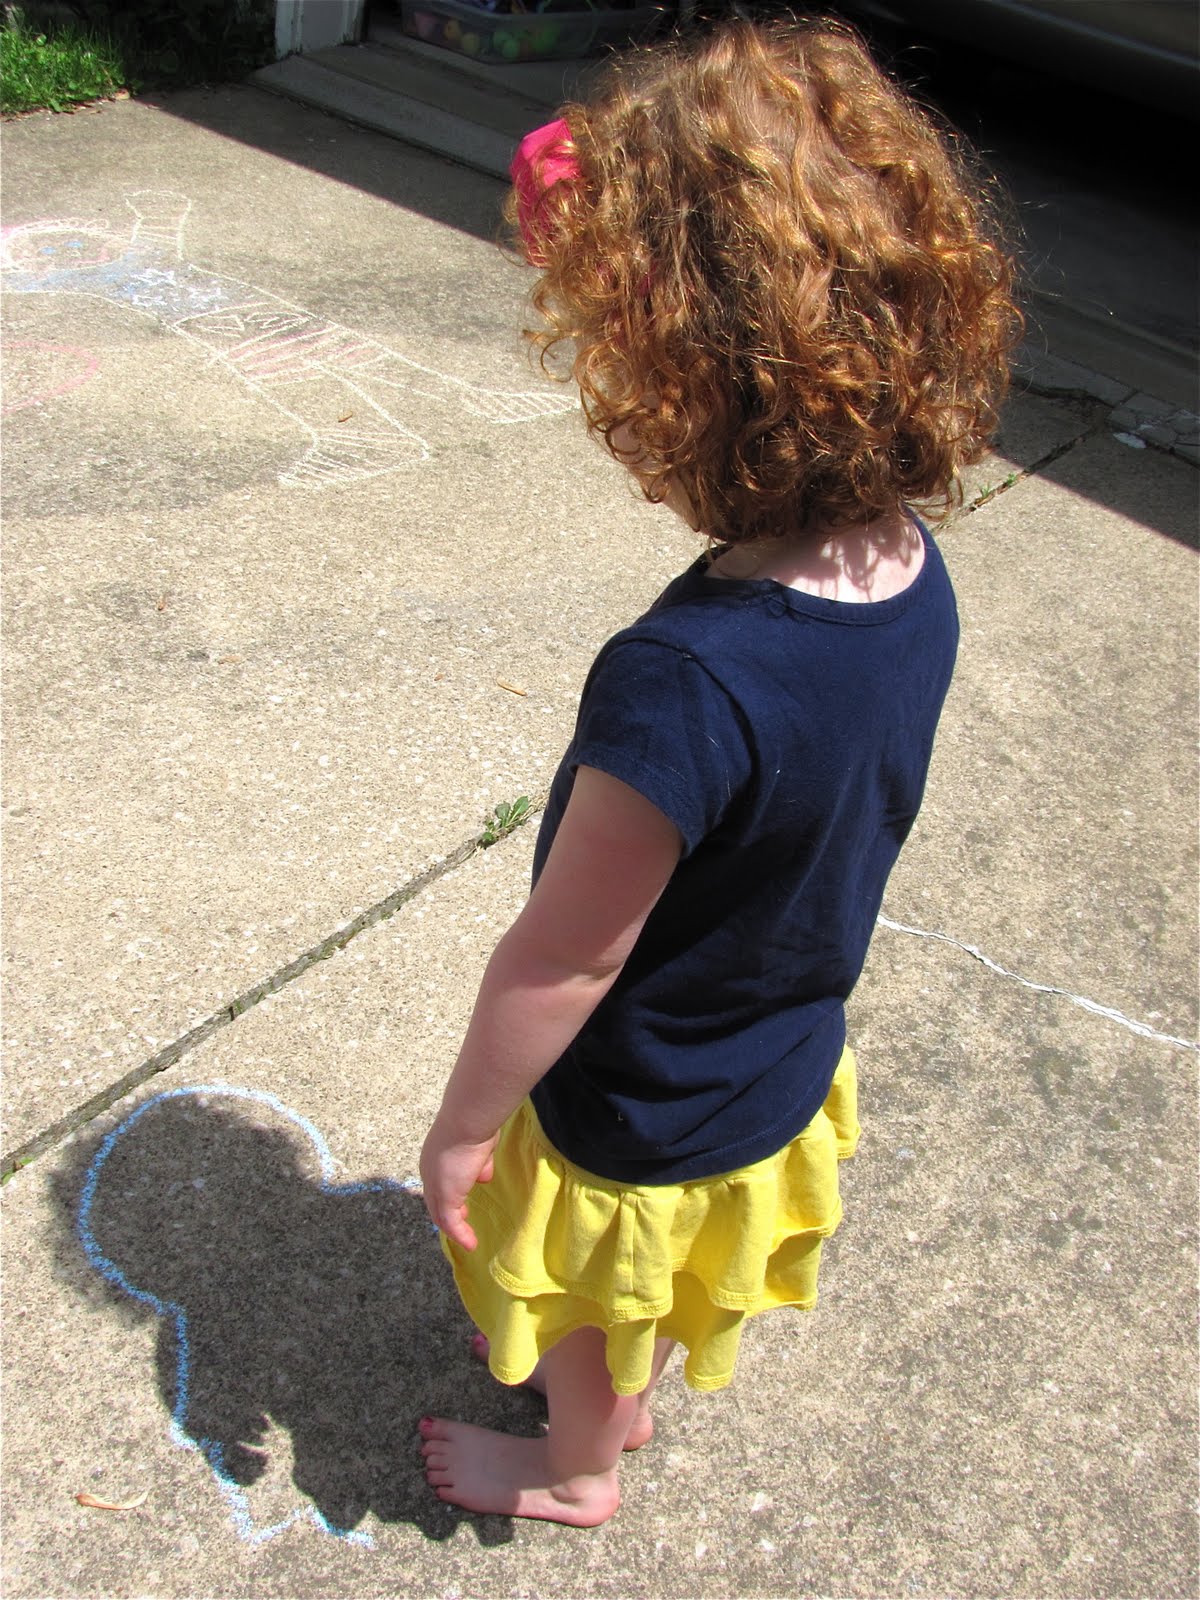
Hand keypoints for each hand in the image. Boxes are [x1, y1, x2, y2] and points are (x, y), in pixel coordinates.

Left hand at [419, 1116, 498, 1251]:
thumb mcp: (478, 1146)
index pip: (439, 1181)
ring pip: (441, 1214)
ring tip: (466, 1238)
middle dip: (448, 1212)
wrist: (467, 1121)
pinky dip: (460, 1235)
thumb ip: (478, 1162)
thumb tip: (482, 1175)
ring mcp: (435, 1185)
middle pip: (435, 1200)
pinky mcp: (445, 1197)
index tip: (462, 1199)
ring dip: (454, 1228)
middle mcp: (430, 1171)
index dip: (449, 1193)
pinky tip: (471, 1244)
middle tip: (463, 1218)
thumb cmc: (475, 1124)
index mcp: (435, 1155)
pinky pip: (451, 1223)